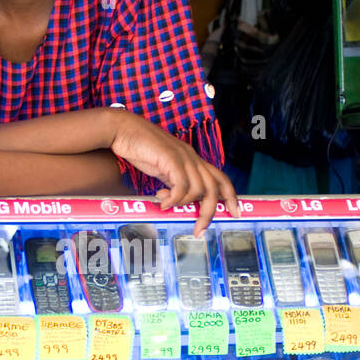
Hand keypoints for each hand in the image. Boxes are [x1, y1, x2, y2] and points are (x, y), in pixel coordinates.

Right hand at [110, 111, 238, 234]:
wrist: (123, 129)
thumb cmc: (140, 148)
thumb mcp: (163, 169)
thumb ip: (173, 182)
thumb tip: (177, 201)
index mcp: (193, 159)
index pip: (220, 178)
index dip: (231, 196)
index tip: (235, 212)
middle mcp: (192, 157)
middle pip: (214, 188)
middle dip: (209, 212)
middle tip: (199, 229)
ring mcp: (183, 157)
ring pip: (198, 189)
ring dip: (183, 203)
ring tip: (166, 204)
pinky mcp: (171, 158)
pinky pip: (181, 186)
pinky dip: (173, 198)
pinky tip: (161, 200)